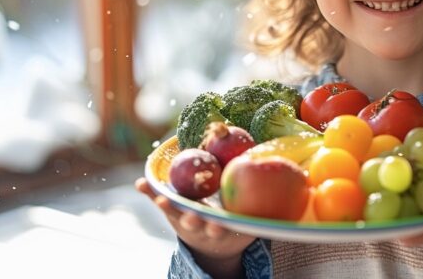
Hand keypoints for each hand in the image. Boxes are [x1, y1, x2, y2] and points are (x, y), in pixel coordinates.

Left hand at [135, 177, 255, 276]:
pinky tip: (141, 184)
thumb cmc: (236, 225)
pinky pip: (161, 202)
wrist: (215, 245)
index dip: (219, 228)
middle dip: (193, 221)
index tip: (219, 226)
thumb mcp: (248, 223)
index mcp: (223, 230)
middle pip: (196, 225)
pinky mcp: (173, 213)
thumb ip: (259, 209)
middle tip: (191, 218)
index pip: (222, 230)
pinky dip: (151, 193)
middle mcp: (202, 227)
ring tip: (161, 200)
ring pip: (176, 215)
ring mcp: (185, 221)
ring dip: (168, 207)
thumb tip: (281, 177)